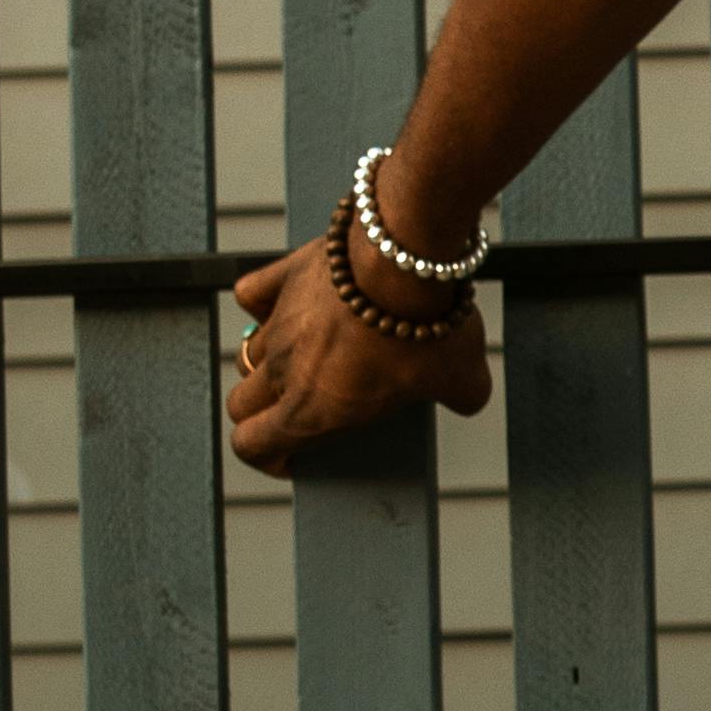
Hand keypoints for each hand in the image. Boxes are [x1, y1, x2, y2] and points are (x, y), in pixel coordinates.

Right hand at [224, 228, 489, 473]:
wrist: (405, 255)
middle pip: (242, 403)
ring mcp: (277, 321)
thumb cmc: (427, 324)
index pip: (251, 445)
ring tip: (310, 354)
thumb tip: (469, 396)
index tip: (288, 455)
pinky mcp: (282, 276)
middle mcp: (284, 369)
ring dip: (271, 360)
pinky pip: (252, 294)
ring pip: (252, 352)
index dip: (265, 455)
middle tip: (298, 406)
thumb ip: (459, 397)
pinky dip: (262, 301)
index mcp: (312, 410)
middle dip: (263, 411)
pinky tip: (286, 301)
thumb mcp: (461, 378)